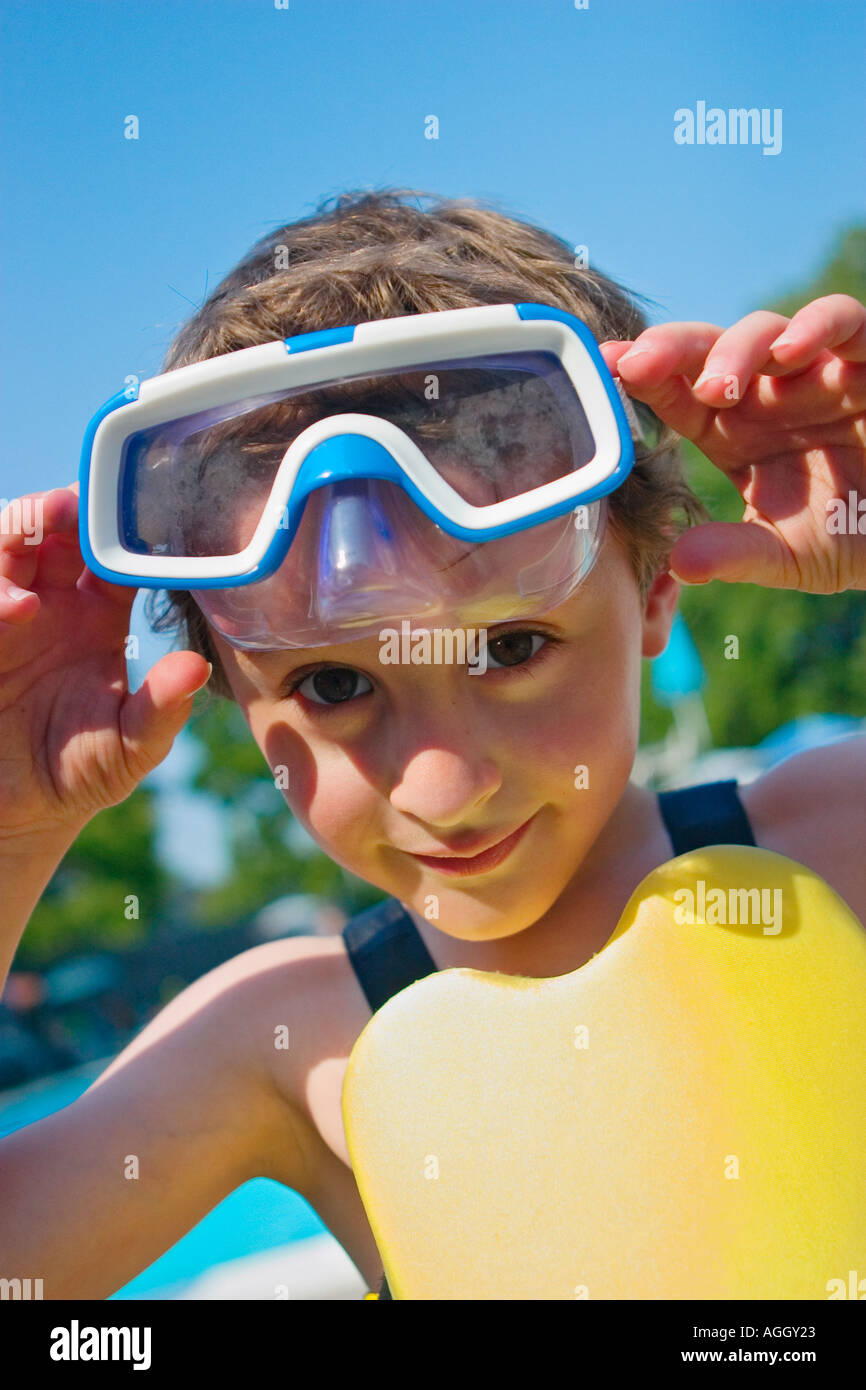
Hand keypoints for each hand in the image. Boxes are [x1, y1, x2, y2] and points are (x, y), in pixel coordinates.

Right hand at [0, 483, 210, 839]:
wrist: (18, 811)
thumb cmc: (81, 772)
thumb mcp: (130, 749)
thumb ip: (162, 710)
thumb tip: (198, 669)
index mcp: (99, 616)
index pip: (113, 555)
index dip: (122, 532)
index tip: (136, 515)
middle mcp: (52, 604)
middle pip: (54, 532)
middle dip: (61, 510)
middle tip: (71, 506)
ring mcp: (8, 613)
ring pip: (8, 547)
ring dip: (20, 529)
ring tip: (40, 536)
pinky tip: (16, 608)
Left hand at [601, 294, 865, 591]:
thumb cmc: (851, 536)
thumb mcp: (790, 557)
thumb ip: (736, 556)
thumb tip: (677, 564)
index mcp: (732, 430)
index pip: (676, 393)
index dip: (639, 377)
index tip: (602, 371)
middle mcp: (767, 392)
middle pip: (709, 350)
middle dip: (669, 351)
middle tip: (636, 366)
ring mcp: (817, 371)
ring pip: (768, 331)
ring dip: (737, 349)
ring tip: (718, 386)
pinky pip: (847, 324)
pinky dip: (819, 326)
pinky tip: (792, 350)